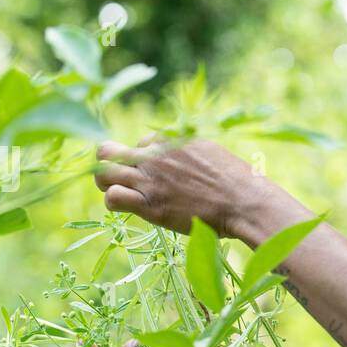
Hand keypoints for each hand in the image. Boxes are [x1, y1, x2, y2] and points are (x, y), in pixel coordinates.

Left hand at [94, 137, 269, 237]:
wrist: (243, 201)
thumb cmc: (236, 180)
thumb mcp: (210, 151)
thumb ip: (188, 150)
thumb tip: (182, 155)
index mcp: (170, 140)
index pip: (141, 143)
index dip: (145, 159)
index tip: (159, 173)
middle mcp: (154, 156)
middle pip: (108, 151)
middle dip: (109, 164)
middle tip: (121, 178)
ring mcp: (150, 180)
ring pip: (103, 173)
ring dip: (106, 183)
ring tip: (120, 193)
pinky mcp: (150, 205)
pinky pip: (112, 197)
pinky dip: (113, 202)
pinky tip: (125, 206)